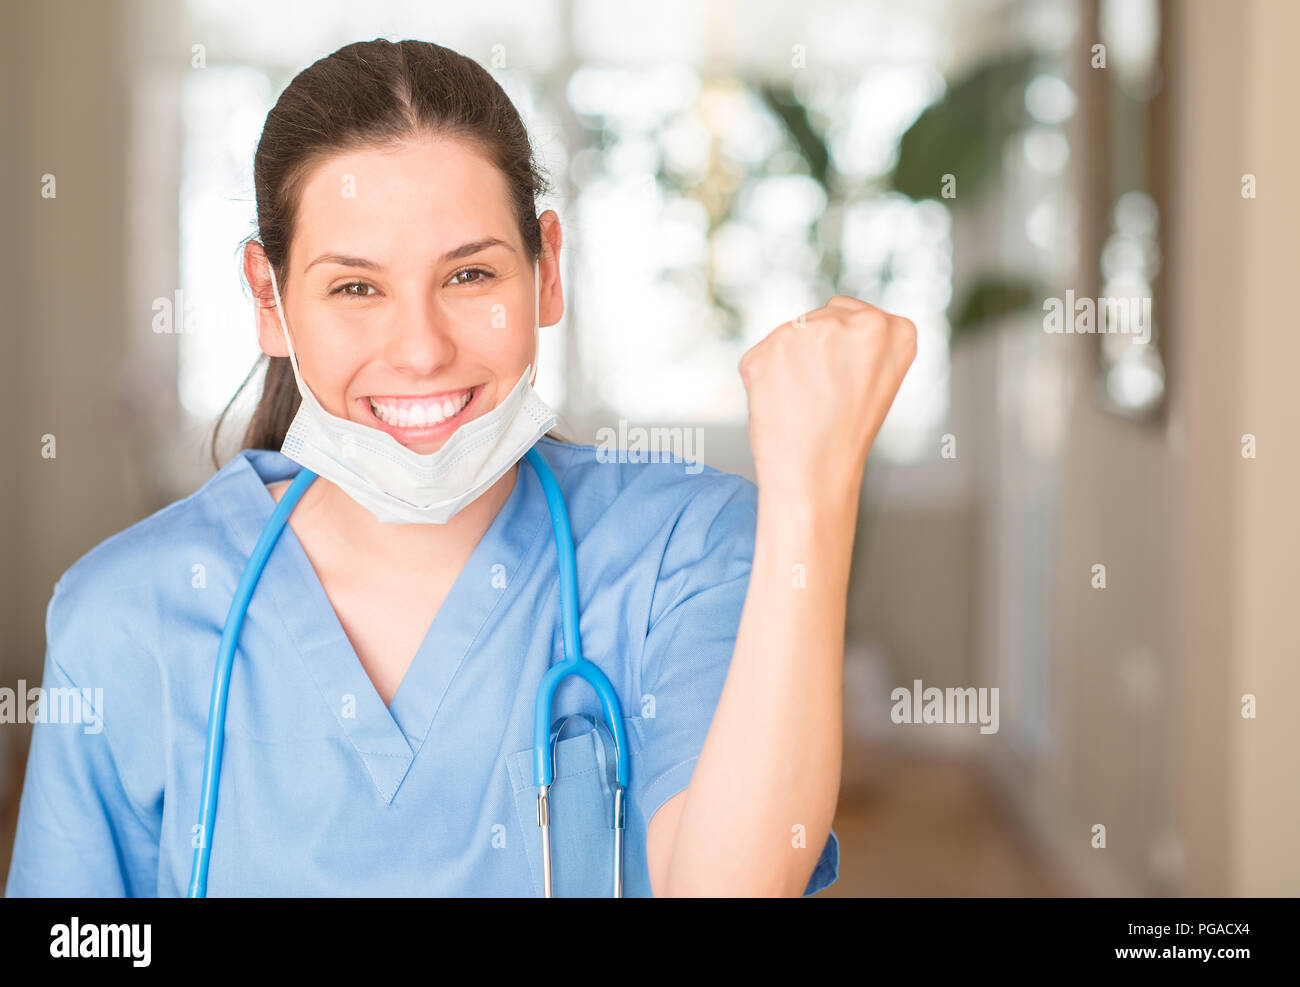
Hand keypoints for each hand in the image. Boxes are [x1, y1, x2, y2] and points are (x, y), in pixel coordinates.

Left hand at [738, 296, 917, 506]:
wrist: (815, 475)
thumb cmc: (847, 432)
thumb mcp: (878, 377)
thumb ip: (859, 336)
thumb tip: (826, 310)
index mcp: (894, 329)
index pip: (850, 313)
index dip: (841, 351)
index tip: (847, 382)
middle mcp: (851, 322)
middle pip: (818, 319)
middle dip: (814, 353)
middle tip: (823, 397)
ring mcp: (805, 333)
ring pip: (788, 336)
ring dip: (788, 364)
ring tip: (803, 403)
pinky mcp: (765, 351)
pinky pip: (759, 356)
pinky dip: (763, 379)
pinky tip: (780, 404)